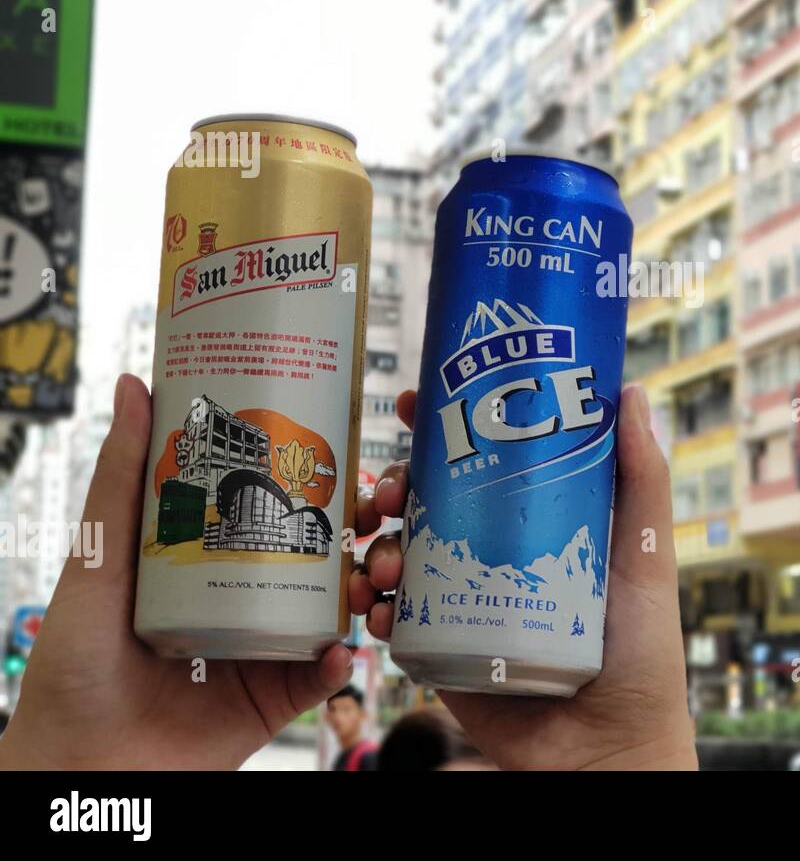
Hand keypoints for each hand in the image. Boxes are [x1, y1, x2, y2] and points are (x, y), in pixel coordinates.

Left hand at [0, 374, 354, 769]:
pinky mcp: (272, 702)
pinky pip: (321, 677)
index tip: (347, 452)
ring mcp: (263, 651)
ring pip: (334, 610)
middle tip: (374, 511)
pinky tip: (341, 644)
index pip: (280, 510)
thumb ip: (123, 477)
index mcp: (213, 561)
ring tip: (368, 575)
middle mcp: (245, 600)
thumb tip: (135, 386)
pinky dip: (339, 660)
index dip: (321, 481)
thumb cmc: (72, 665)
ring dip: (365, 589)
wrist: (74, 766)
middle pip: (321, 555)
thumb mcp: (98, 559)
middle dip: (360, 531)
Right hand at [352, 383, 696, 770]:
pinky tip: (381, 607)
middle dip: (393, 483)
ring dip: (377, 544)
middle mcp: (492, 553)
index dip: (439, 425)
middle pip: (425, 499)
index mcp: (531, 521)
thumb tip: (627, 391)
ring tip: (387, 559)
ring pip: (399, 552)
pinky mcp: (442, 650)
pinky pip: (394, 619)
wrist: (611, 748)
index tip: (412, 399)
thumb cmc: (643, 652)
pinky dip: (376, 607)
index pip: (477, 457)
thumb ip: (640, 478)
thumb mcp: (645, 554)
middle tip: (389, 488)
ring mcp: (463, 600)